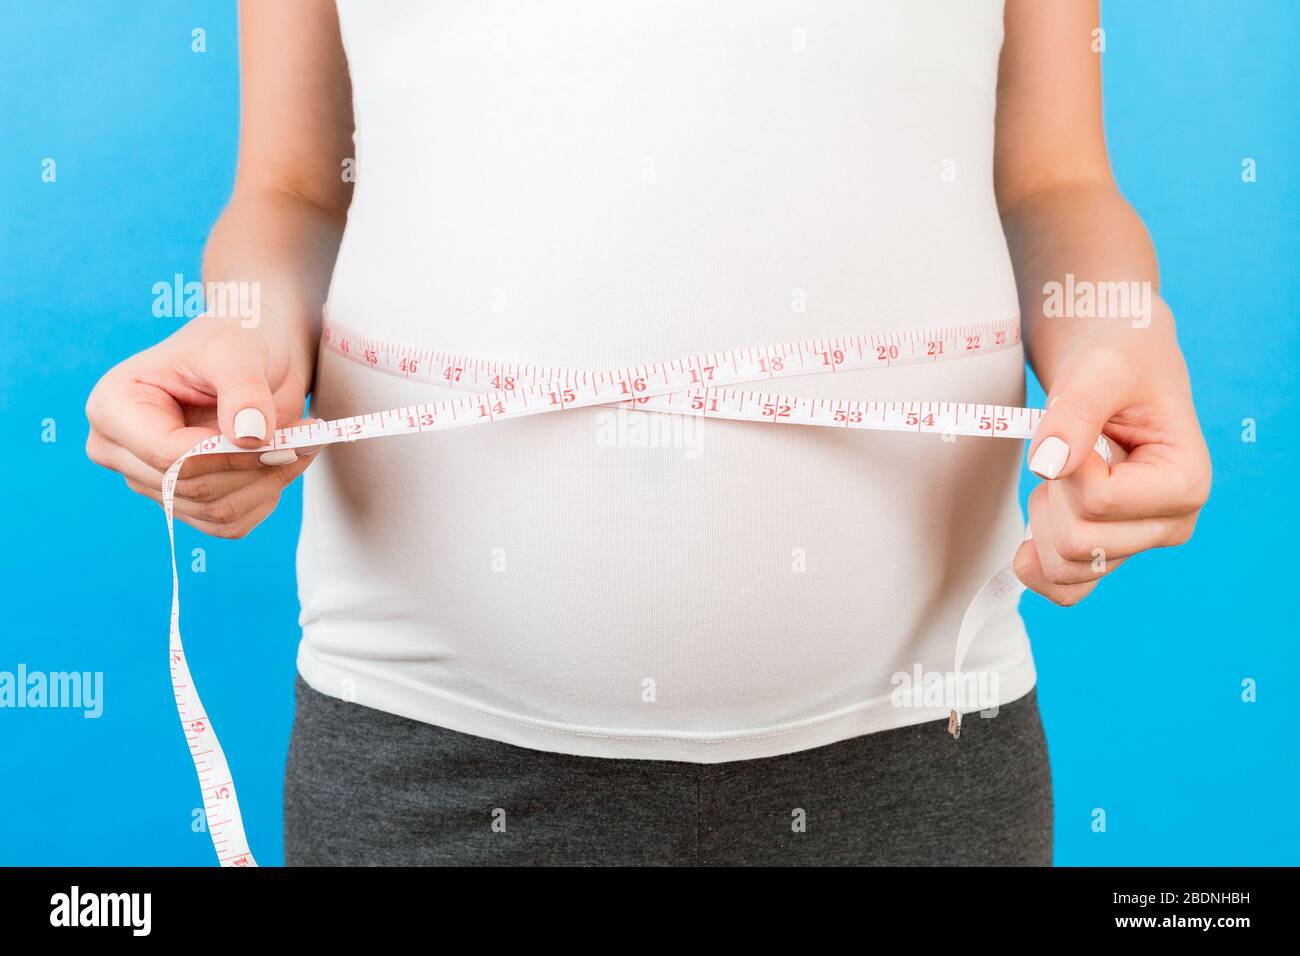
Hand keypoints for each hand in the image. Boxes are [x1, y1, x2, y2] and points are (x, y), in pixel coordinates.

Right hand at [86, 313, 319, 537]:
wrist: (259, 346)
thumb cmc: (237, 336)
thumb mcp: (239, 351)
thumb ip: (243, 392)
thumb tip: (250, 437)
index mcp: (116, 407)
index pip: (168, 455)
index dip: (229, 455)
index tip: (283, 439)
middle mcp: (122, 450)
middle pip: (191, 489)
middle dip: (256, 467)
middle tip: (306, 437)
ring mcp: (153, 480)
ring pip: (215, 512)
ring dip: (269, 483)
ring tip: (302, 442)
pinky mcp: (187, 499)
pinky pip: (229, 523)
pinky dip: (266, 498)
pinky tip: (284, 462)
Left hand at [1013, 308, 1210, 604]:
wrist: (1114, 369)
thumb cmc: (1119, 362)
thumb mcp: (1099, 369)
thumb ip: (1074, 413)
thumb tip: (1047, 465)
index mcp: (1186, 482)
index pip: (1099, 501)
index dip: (1067, 464)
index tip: (1077, 428)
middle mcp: (1171, 523)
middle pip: (1077, 541)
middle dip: (1052, 493)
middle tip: (1067, 450)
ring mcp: (1138, 544)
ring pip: (1063, 565)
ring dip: (1042, 516)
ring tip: (1064, 472)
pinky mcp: (1107, 553)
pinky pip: (1065, 588)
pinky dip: (1037, 565)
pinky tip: (1033, 529)